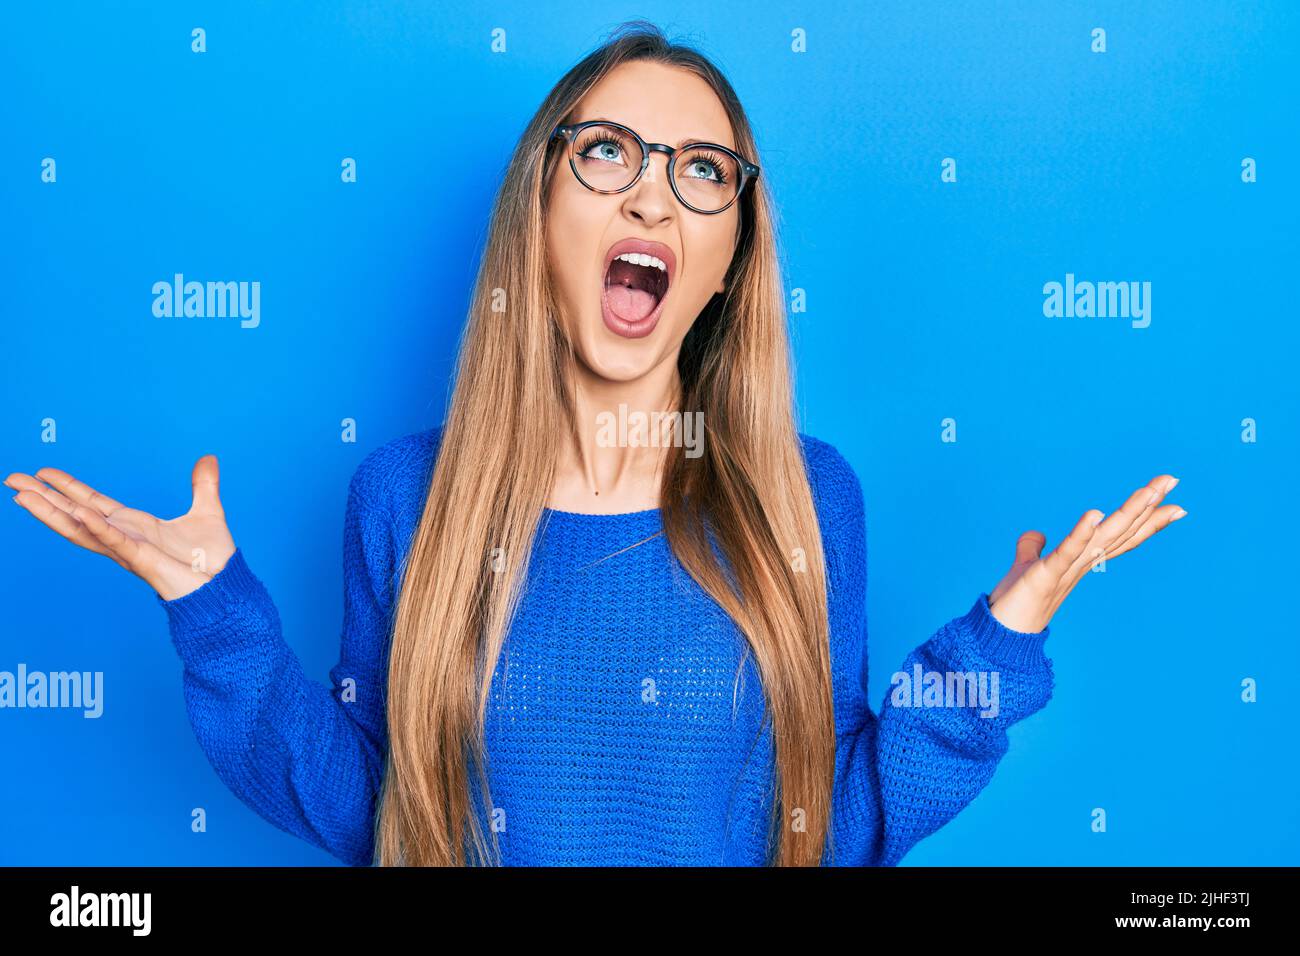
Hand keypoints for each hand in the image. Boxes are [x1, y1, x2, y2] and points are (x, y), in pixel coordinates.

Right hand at [5, 456, 235, 600]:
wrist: (226, 587)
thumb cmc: (213, 559)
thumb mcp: (208, 512)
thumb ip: (203, 485)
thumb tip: (209, 458)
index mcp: (134, 526)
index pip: (92, 502)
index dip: (67, 487)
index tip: (42, 471)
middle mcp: (124, 538)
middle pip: (74, 514)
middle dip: (44, 498)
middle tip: (11, 479)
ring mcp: (128, 550)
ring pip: (81, 529)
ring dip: (52, 513)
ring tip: (22, 496)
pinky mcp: (141, 560)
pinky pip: (114, 541)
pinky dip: (96, 526)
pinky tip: (77, 511)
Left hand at [987, 474, 1185, 632]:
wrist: (1003, 636)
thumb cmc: (1017, 603)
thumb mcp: (1026, 567)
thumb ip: (1031, 549)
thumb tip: (1036, 534)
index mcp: (1081, 559)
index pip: (1119, 534)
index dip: (1144, 517)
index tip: (1171, 499)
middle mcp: (1081, 564)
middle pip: (1120, 531)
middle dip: (1147, 506)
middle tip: (1172, 479)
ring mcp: (1067, 570)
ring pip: (1104, 538)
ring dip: (1127, 513)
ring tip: (1149, 490)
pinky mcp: (1045, 575)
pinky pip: (1066, 552)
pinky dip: (1081, 533)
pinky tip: (1094, 512)